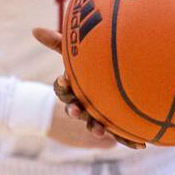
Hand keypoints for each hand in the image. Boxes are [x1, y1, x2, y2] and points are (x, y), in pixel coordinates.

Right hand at [31, 27, 145, 149]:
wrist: (118, 81)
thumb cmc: (91, 65)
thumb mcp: (76, 53)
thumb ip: (59, 43)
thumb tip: (34, 29)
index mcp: (75, 90)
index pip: (63, 90)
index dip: (63, 86)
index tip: (64, 79)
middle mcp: (85, 105)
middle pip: (76, 110)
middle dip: (75, 110)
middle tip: (75, 110)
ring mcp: (100, 115)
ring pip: (95, 124)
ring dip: (96, 128)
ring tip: (100, 131)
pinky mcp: (117, 124)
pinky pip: (121, 134)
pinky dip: (129, 140)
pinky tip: (141, 145)